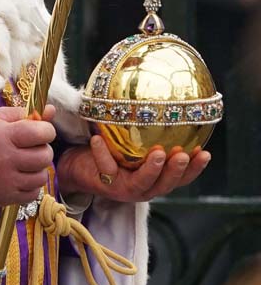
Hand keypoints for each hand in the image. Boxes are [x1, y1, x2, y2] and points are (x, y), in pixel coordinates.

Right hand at [0, 105, 55, 205]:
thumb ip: (24, 114)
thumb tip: (51, 110)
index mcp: (5, 136)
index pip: (42, 133)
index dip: (46, 131)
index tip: (39, 131)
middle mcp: (7, 159)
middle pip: (45, 156)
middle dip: (42, 149)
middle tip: (30, 148)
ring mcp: (8, 180)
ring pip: (42, 176)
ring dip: (37, 168)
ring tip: (24, 163)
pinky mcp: (7, 197)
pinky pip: (34, 193)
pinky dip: (31, 185)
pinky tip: (19, 177)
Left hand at [56, 135, 210, 202]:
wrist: (78, 168)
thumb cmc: (111, 150)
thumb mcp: (131, 141)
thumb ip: (148, 130)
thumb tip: (164, 95)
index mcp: (155, 178)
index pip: (180, 178)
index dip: (195, 168)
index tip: (206, 153)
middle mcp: (143, 188)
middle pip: (165, 185)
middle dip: (177, 171)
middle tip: (184, 154)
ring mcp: (125, 188)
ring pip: (141, 183)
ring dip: (152, 170)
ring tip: (158, 153)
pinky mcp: (104, 184)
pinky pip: (106, 169)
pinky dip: (103, 154)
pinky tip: (98, 139)